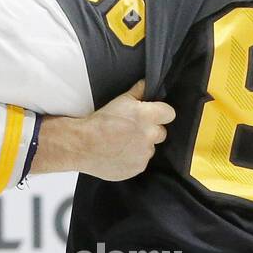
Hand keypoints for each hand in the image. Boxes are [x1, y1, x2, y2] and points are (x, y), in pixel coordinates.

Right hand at [37, 81, 174, 181]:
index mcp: (147, 116)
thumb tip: (148, 84)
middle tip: (133, 129)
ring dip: (141, 145)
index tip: (151, 115)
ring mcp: (144, 153)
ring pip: (150, 148)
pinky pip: (141, 161)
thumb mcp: (119, 100)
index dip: (161, 113)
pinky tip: (118, 153)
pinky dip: (133, 158)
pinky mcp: (138, 167)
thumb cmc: (99, 122)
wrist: (83, 145)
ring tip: (122, 142)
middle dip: (150, 130)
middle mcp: (149, 135)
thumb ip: (138, 91)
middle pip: (161, 132)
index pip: (169, 113)